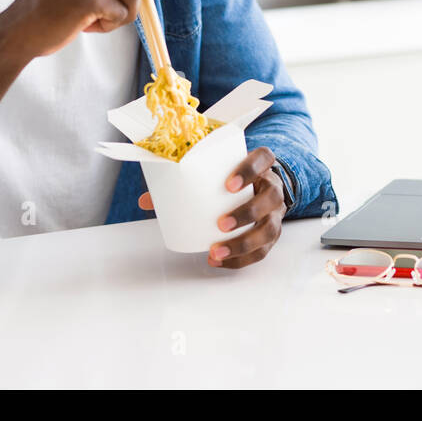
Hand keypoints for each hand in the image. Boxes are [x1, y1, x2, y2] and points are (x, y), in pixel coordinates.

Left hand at [137, 146, 286, 268]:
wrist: (259, 188)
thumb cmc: (231, 181)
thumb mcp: (215, 174)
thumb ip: (182, 184)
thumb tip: (145, 201)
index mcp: (260, 165)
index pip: (263, 158)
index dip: (249, 170)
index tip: (228, 184)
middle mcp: (273, 187)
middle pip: (270, 197)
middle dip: (247, 212)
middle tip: (221, 224)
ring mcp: (276, 212)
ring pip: (270, 228)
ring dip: (244, 242)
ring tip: (217, 250)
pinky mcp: (273, 233)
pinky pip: (263, 250)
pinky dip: (241, 259)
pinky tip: (220, 262)